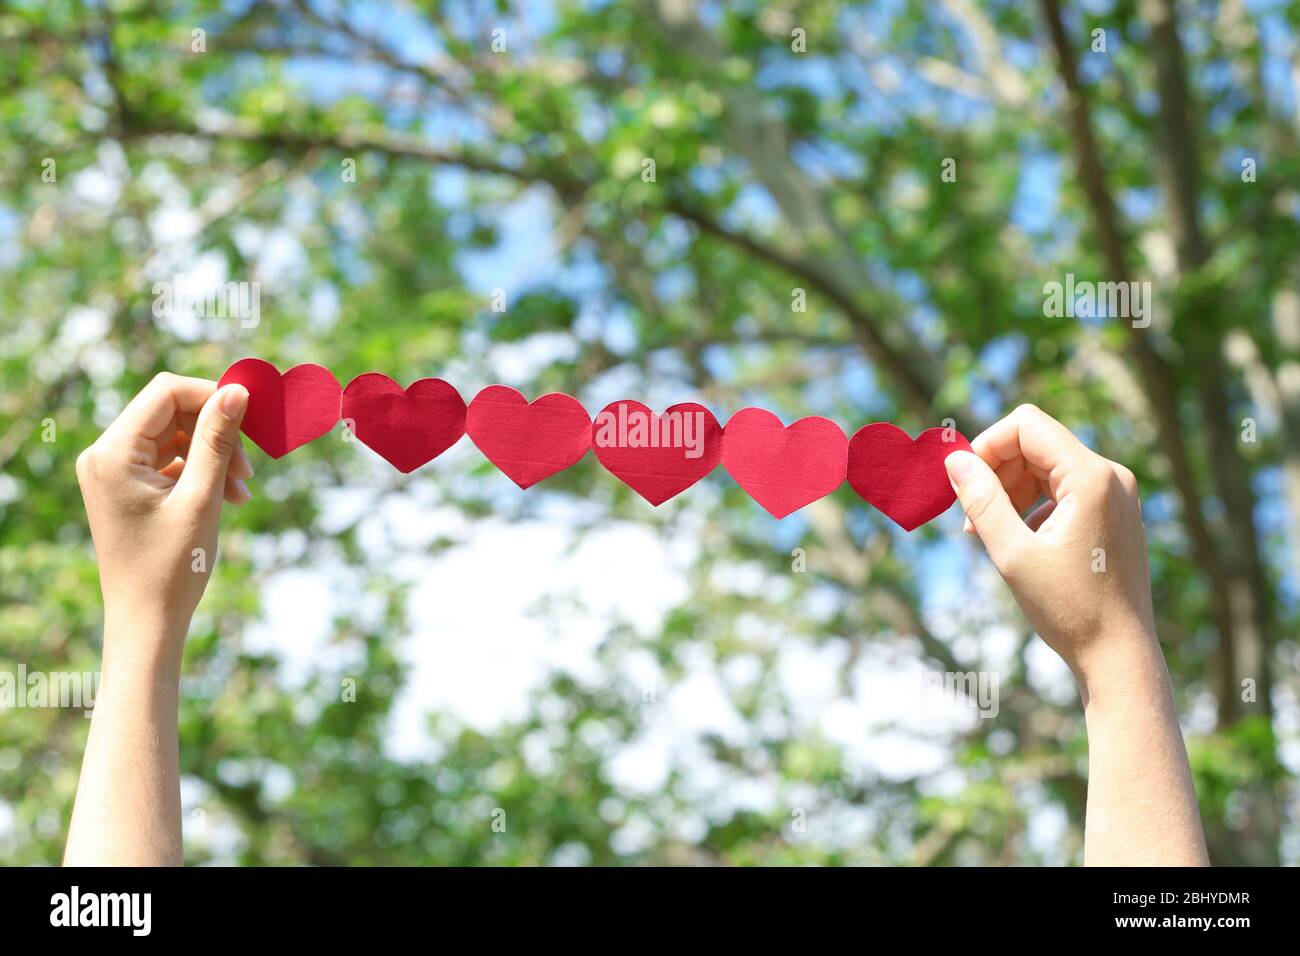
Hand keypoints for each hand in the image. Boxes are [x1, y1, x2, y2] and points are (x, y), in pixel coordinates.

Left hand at [76, 373, 252, 654]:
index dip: (212, 395)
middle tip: (249, 467)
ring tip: (242, 489)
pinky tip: (228, 496)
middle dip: (215, 429)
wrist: (146, 621)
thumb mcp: (202, 497)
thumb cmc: (172, 567)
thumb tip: (238, 391)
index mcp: (113, 453)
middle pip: (170, 410)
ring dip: (213, 452)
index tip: (252, 416)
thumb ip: (217, 440)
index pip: (166, 392)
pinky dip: (201, 469)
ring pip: (174, 434)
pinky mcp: (126, 486)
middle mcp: (105, 455)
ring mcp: (114, 471)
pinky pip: (168, 458)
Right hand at [944, 403, 1154, 680]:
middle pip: (1036, 444)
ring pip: (1047, 466)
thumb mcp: (1012, 553)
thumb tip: (955, 461)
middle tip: (970, 517)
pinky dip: (1034, 505)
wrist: (1119, 655)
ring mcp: (1118, 495)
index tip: (963, 485)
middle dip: (996, 472)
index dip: (986, 446)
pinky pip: (1064, 489)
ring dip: (1011, 490)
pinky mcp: (1115, 513)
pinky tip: (1021, 543)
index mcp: (1092, 478)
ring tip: (989, 533)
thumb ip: (981, 500)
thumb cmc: (1069, 609)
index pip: (1026, 426)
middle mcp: (1112, 476)